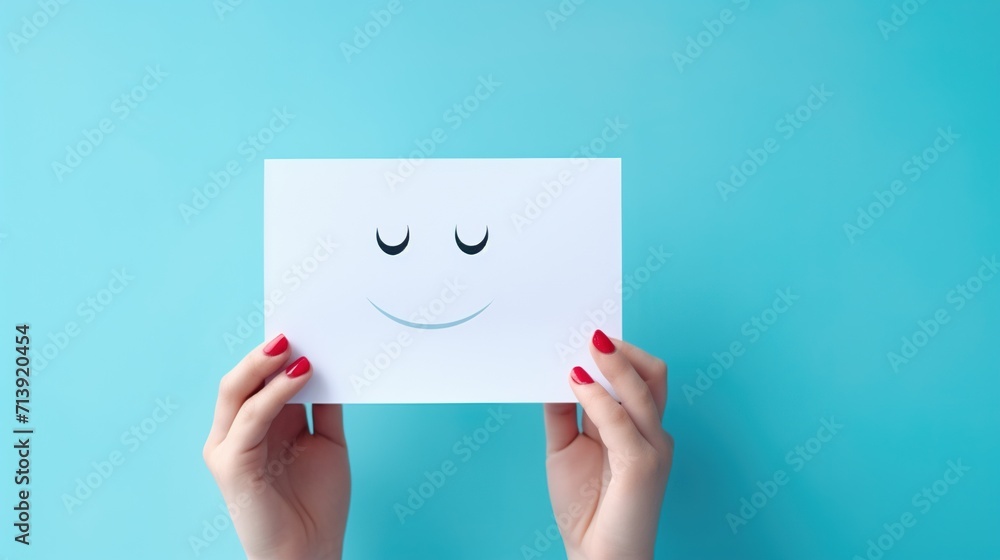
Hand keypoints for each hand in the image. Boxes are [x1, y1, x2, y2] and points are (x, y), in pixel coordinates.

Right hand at [202, 334, 349, 559]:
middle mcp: (237, 433)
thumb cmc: (317, 504)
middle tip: (294, 328)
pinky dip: (274, 394)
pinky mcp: (230, 464)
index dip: (275, 353)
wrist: (310, 554)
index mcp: (258, 426)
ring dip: (266, 364)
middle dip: (265, 352)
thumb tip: (329, 361)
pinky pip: (250, 418)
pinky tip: (300, 375)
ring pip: (237, 391)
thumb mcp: (327, 442)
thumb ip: (324, 405)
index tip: (303, 322)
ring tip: (295, 344)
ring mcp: (229, 448)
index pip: (258, 379)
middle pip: (241, 380)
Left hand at [543, 330, 672, 559]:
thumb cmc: (587, 508)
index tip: (586, 333)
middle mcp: (652, 434)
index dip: (619, 353)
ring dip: (612, 363)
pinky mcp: (642, 466)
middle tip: (589, 333)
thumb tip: (554, 372)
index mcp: (638, 428)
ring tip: (586, 345)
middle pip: (652, 375)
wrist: (597, 558)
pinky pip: (620, 422)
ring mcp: (652, 449)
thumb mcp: (566, 447)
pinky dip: (598, 397)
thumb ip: (564, 411)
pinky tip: (575, 382)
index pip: (641, 377)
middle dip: (622, 350)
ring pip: (641, 390)